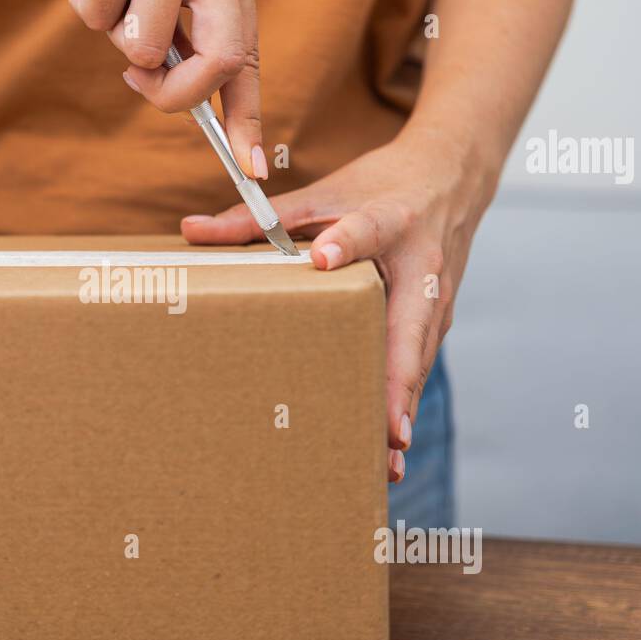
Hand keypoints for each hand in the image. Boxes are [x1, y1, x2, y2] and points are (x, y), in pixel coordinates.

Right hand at [12, 0, 265, 176]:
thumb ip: (185, 40)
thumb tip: (201, 109)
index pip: (247, 57)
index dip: (248, 118)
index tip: (253, 168)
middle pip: (219, 63)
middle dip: (175, 96)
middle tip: (140, 85)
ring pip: (145, 49)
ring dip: (112, 35)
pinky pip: (99, 19)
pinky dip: (83, 5)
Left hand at [180, 129, 493, 482]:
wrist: (451, 178)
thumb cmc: (381, 186)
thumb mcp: (322, 193)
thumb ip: (257, 219)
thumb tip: (189, 229)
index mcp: (391, 220)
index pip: (367, 229)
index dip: (346, 241)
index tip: (324, 257)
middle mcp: (422, 268)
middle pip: (410, 328)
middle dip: (397, 384)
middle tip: (388, 431)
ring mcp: (436, 301)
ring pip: (418, 362)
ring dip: (403, 411)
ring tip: (387, 461)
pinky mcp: (437, 323)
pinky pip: (417, 367)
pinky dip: (404, 405)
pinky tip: (389, 451)